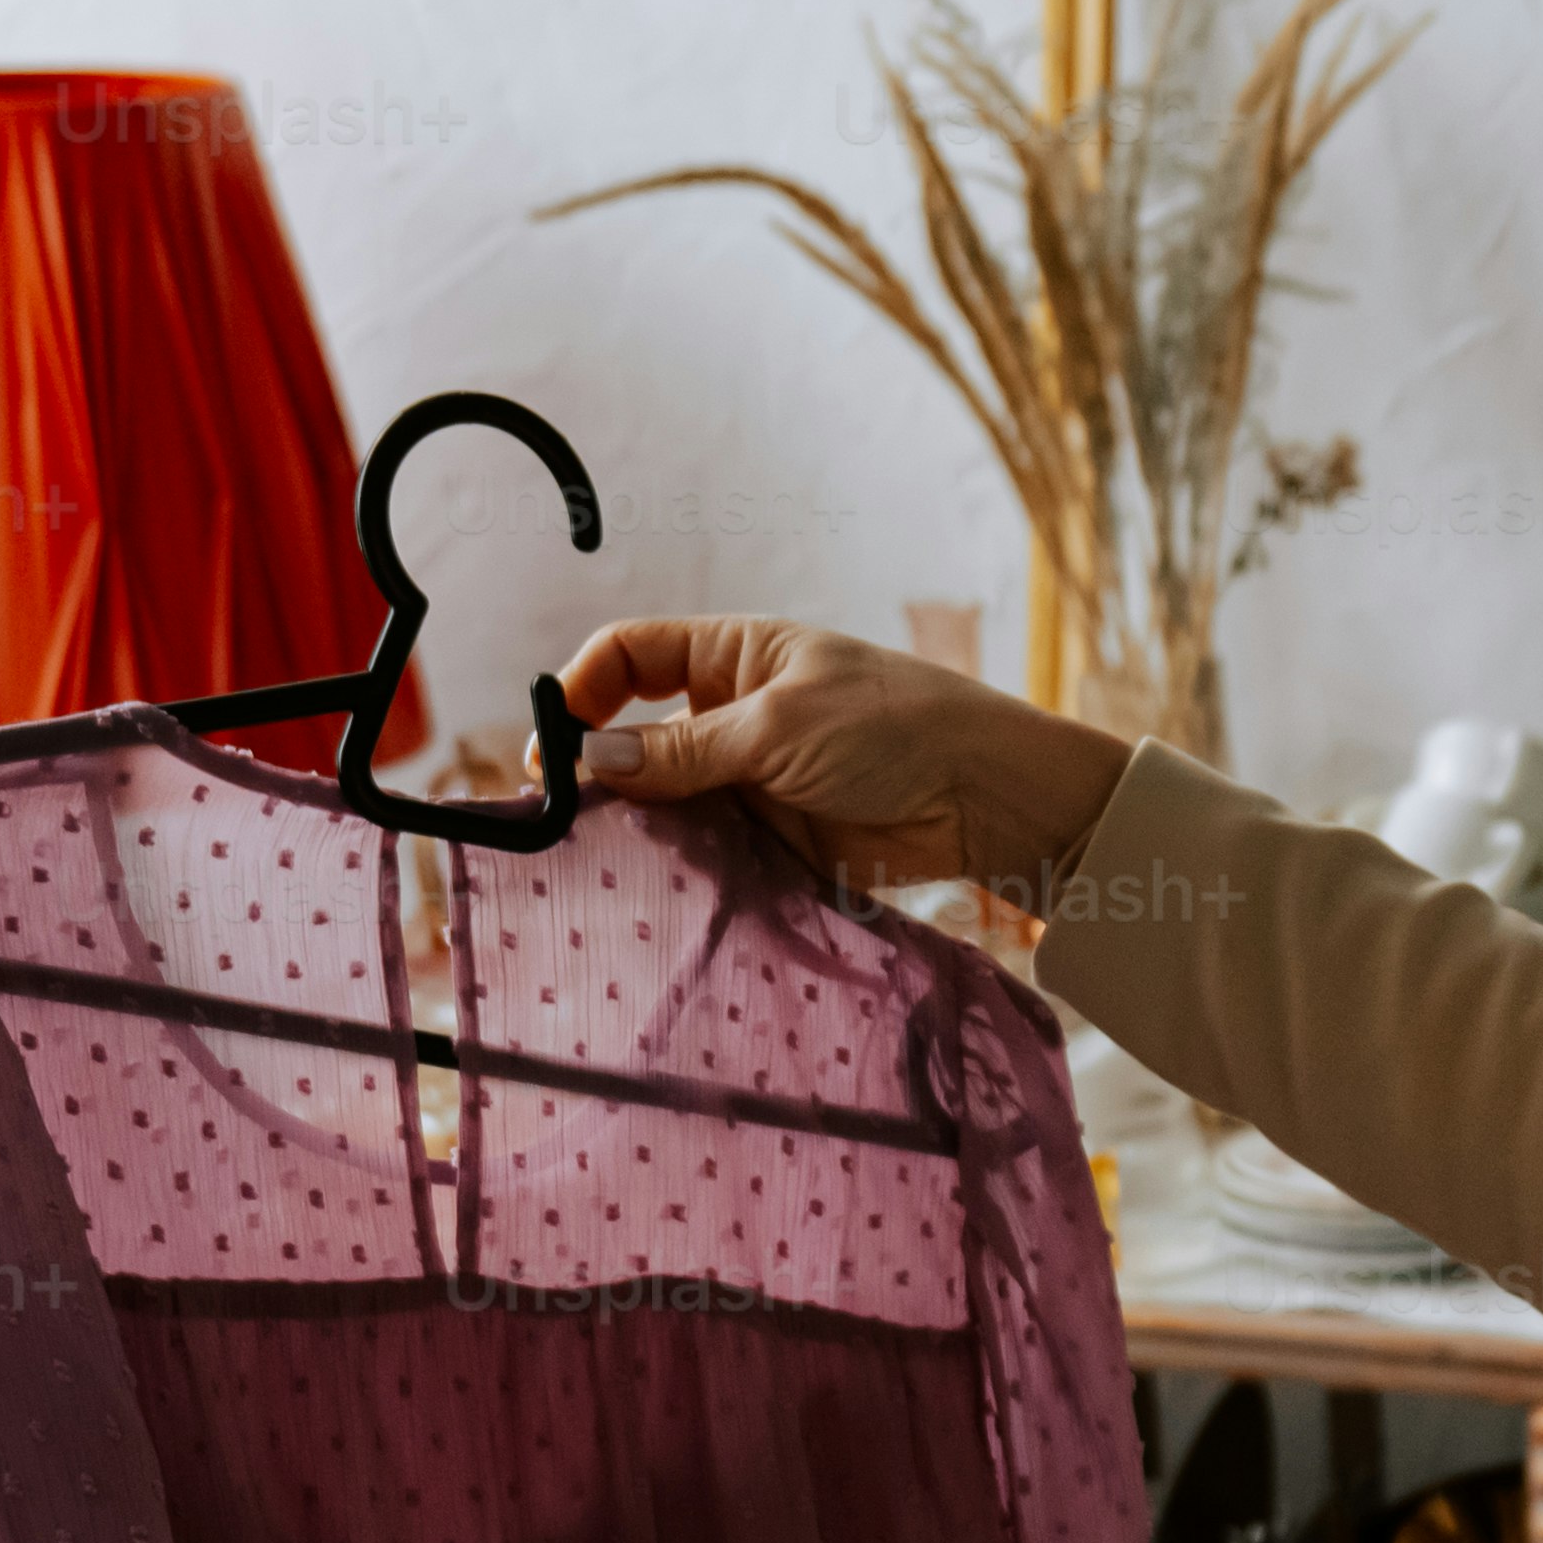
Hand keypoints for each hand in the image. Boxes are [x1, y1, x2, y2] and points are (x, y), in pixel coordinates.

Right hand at [561, 617, 1132, 907]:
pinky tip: (652, 888)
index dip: (583, 691)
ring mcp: (751, 778)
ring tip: (595, 861)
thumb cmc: (896, 729)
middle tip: (554, 819)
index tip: (555, 747)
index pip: (630, 655)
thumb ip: (685, 750)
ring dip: (634, 827)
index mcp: (735, 656)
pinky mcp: (773, 837)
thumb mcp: (779, 727)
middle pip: (635, 733)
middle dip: (596, 770)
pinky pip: (707, 849)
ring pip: (665, 800)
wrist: (988, 798)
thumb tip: (593, 764)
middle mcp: (734, 713)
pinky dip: (678, 866)